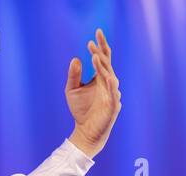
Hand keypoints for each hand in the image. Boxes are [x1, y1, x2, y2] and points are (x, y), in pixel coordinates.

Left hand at [65, 28, 120, 157]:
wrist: (85, 131)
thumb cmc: (81, 110)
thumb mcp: (72, 90)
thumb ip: (74, 76)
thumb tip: (75, 59)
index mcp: (101, 77)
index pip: (103, 58)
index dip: (100, 46)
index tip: (96, 33)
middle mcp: (109, 83)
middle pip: (107, 64)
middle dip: (101, 52)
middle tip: (93, 41)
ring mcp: (112, 93)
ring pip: (110, 76)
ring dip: (103, 67)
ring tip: (95, 57)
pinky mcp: (112, 106)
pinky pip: (113, 93)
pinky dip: (110, 84)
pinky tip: (107, 76)